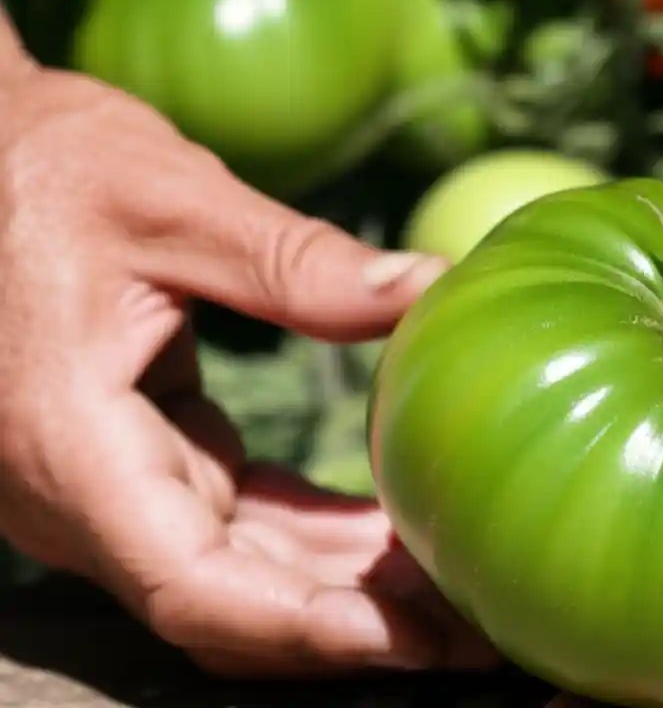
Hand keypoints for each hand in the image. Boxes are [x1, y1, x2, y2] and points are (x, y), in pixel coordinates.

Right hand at [0, 66, 499, 675]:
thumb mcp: (172, 199)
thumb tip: (428, 288)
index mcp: (70, 445)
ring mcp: (110, 489)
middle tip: (474, 629)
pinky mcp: (146, 465)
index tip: (411, 634)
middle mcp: (80, 495)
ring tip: (457, 584)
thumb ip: (296, 261)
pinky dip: (319, 537)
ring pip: (243, 576)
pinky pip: (241, 526)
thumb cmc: (47, 170)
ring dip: (349, 588)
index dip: (306, 625)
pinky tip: (398, 529)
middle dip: (356, 626)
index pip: (191, 585)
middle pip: (232, 603)